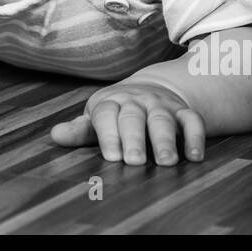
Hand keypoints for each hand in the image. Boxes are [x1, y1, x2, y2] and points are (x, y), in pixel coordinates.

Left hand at [50, 77, 205, 165]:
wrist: (151, 88)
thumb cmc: (116, 113)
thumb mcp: (96, 118)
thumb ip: (79, 130)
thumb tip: (55, 136)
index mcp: (110, 102)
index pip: (106, 115)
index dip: (108, 134)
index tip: (111, 156)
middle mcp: (136, 101)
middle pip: (133, 117)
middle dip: (134, 138)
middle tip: (134, 161)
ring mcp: (161, 105)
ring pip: (163, 119)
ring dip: (165, 140)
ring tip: (166, 162)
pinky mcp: (183, 111)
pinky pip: (192, 120)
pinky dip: (196, 137)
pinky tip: (194, 157)